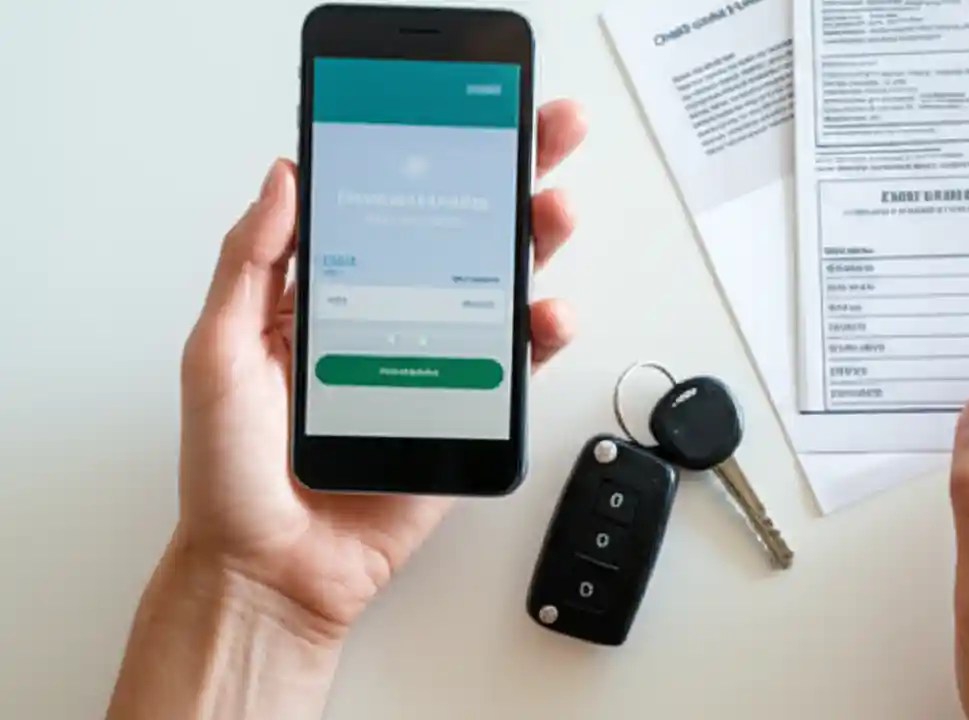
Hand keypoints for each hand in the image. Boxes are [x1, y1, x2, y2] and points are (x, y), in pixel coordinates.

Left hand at [175, 100, 587, 637]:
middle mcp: (386, 319)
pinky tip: (547, 313)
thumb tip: (282, 179)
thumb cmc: (232, 472)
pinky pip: (513, 365)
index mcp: (326, 295)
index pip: (386, 208)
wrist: (271, 571)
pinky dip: (540, 335)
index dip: (426, 160)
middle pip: (456, 236)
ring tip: (550, 211)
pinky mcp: (463, 413)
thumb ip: (249, 264)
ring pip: (495, 290)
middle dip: (504, 182)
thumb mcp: (218, 352)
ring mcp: (431, 364)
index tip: (460, 119)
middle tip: (541, 137)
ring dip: (532, 245)